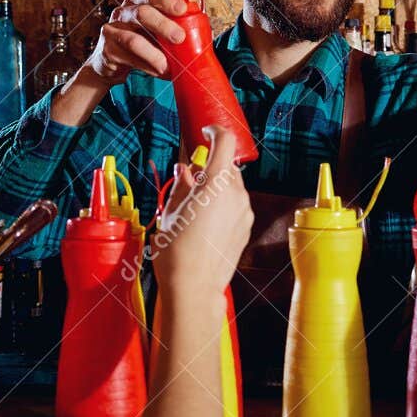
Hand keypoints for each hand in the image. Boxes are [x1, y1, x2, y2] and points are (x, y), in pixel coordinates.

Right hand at [84, 0, 188, 86]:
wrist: (110, 62)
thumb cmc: (140, 42)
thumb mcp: (154, 32)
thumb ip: (171, 28)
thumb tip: (200, 36)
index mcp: (137, 2)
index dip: (167, 0)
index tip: (182, 9)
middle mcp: (123, 12)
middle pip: (142, 13)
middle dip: (163, 25)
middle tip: (180, 38)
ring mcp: (112, 30)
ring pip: (133, 40)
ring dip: (154, 53)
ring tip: (167, 65)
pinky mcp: (107, 50)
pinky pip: (129, 58)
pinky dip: (146, 66)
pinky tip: (157, 71)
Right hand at [151, 125, 253, 306]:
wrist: (193, 286)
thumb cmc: (176, 250)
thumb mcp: (170, 211)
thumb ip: (182, 184)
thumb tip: (185, 170)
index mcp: (214, 183)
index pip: (224, 141)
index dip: (214, 131)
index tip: (206, 132)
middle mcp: (235, 193)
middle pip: (226, 166)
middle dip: (209, 168)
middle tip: (189, 182)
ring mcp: (244, 211)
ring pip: (231, 186)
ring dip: (216, 188)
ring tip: (193, 208)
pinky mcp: (246, 226)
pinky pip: (236, 205)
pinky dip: (223, 204)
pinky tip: (204, 223)